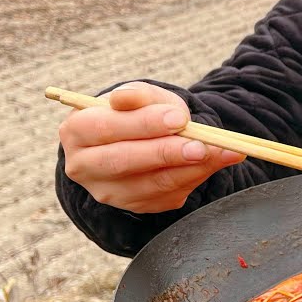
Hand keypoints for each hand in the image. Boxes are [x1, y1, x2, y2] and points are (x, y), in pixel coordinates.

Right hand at [59, 82, 244, 212]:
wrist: (139, 138)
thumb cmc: (137, 112)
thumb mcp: (140, 96)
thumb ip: (139, 96)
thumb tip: (127, 98)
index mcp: (77, 130)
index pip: (106, 129)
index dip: (143, 124)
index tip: (179, 119)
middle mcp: (84, 166)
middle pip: (124, 162)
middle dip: (167, 153)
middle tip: (202, 146)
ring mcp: (108, 191)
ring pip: (150, 185)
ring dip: (191, 169)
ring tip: (224, 152)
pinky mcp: (134, 206)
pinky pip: (167, 197)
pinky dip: (195, 178)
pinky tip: (216, 162)